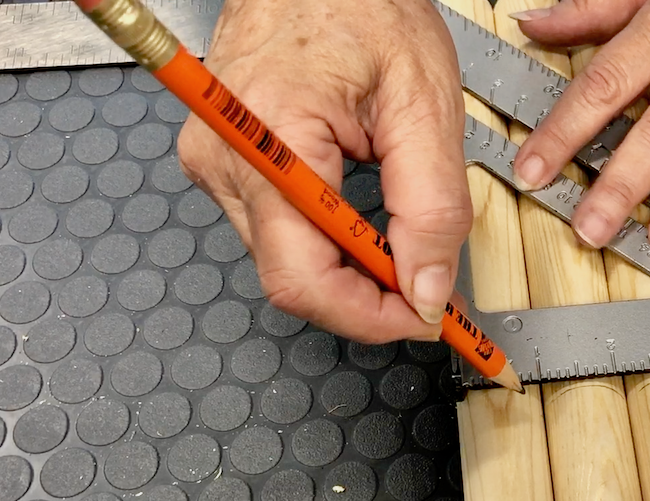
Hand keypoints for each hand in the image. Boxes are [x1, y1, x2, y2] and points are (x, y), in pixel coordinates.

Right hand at [178, 0, 471, 343]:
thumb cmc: (363, 5)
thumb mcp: (423, 102)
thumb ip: (430, 204)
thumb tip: (427, 287)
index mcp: (270, 140)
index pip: (304, 276)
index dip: (370, 316)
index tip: (426, 320)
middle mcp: (228, 159)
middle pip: (293, 278)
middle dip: (368, 302)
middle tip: (429, 299)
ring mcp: (219, 162)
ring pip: (287, 261)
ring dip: (351, 276)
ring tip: (406, 258)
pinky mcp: (229, 162)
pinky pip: (279, 231)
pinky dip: (331, 246)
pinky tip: (368, 235)